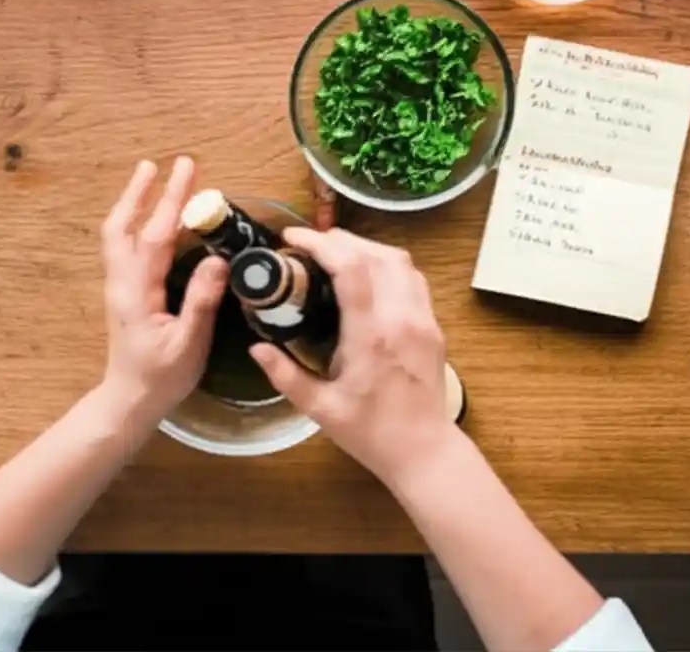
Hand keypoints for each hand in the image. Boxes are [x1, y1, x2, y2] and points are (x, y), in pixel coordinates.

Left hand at [99, 156, 228, 419]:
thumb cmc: (161, 378)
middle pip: (123, 226)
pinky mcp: (124, 293)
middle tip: (160, 164)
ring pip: (119, 235)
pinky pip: (125, 247)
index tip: (184, 169)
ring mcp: (119, 286)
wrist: (129, 400)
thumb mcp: (189, 345)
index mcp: (137, 292)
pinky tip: (152, 219)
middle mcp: (121, 282)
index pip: (155, 236)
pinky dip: (137, 223)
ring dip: (134, 204)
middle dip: (141, 192)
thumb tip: (217, 260)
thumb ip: (201, 302)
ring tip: (150, 177)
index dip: (171, 201)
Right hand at [249, 227, 455, 485]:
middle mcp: (402, 320)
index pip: (351, 269)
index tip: (293, 239)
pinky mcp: (433, 326)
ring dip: (367, 247)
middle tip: (309, 242)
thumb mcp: (318, 408)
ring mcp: (423, 320)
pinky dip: (388, 263)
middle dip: (341, 239)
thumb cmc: (369, 433)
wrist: (423, 450)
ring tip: (336, 251)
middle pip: (377, 254)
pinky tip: (366, 272)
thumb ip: (285, 374)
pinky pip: (413, 278)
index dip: (321, 244)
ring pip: (400, 260)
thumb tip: (256, 345)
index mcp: (371, 338)